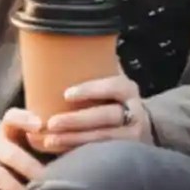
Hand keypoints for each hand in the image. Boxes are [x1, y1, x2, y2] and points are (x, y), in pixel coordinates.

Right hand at [0, 108, 46, 189]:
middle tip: (50, 179)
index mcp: (7, 129)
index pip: (12, 117)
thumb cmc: (16, 148)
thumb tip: (70, 143)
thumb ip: (44, 136)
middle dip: (31, 168)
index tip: (39, 125)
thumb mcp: (25, 136)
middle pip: (11, 154)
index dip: (24, 119)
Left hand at [28, 74, 152, 153]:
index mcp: (128, 89)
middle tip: (52, 122)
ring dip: (74, 140)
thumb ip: (98, 64)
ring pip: (103, 139)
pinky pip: (100, 153)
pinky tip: (58, 153)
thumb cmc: (114, 99)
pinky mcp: (125, 152)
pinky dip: (78, 153)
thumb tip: (73, 36)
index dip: (91, 90)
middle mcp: (134, 111)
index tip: (66, 94)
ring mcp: (132, 134)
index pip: (113, 86)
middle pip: (106, 116)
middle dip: (77, 121)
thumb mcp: (112, 80)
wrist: (140, 126)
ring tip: (49, 140)